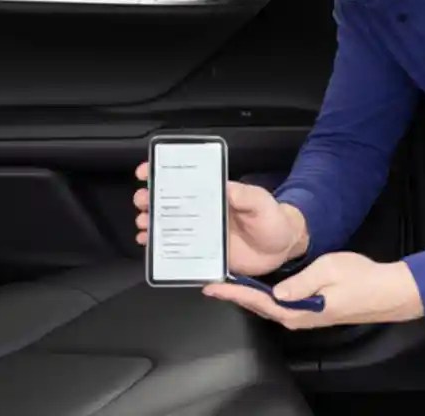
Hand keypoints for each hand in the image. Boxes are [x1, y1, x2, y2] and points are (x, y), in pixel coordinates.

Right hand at [133, 161, 307, 275]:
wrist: (282, 248)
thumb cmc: (272, 219)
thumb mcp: (260, 202)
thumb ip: (244, 195)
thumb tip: (225, 187)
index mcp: (215, 193)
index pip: (185, 179)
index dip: (163, 173)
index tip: (146, 171)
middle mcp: (204, 211)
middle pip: (170, 202)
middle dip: (150, 199)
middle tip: (142, 202)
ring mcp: (202, 232)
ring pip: (169, 225)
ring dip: (152, 222)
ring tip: (143, 224)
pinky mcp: (204, 253)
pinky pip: (178, 249)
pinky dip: (161, 247)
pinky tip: (149, 245)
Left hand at [203, 252, 423, 329]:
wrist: (386, 293)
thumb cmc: (360, 279)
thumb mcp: (328, 272)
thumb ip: (301, 283)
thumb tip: (277, 291)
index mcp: (298, 310)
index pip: (258, 302)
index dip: (234, 294)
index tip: (213, 287)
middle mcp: (298, 317)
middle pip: (259, 307)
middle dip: (236, 296)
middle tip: (212, 284)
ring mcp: (305, 316)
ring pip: (269, 307)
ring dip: (248, 297)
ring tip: (228, 285)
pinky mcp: (312, 311)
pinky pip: (280, 305)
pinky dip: (264, 297)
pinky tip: (257, 289)